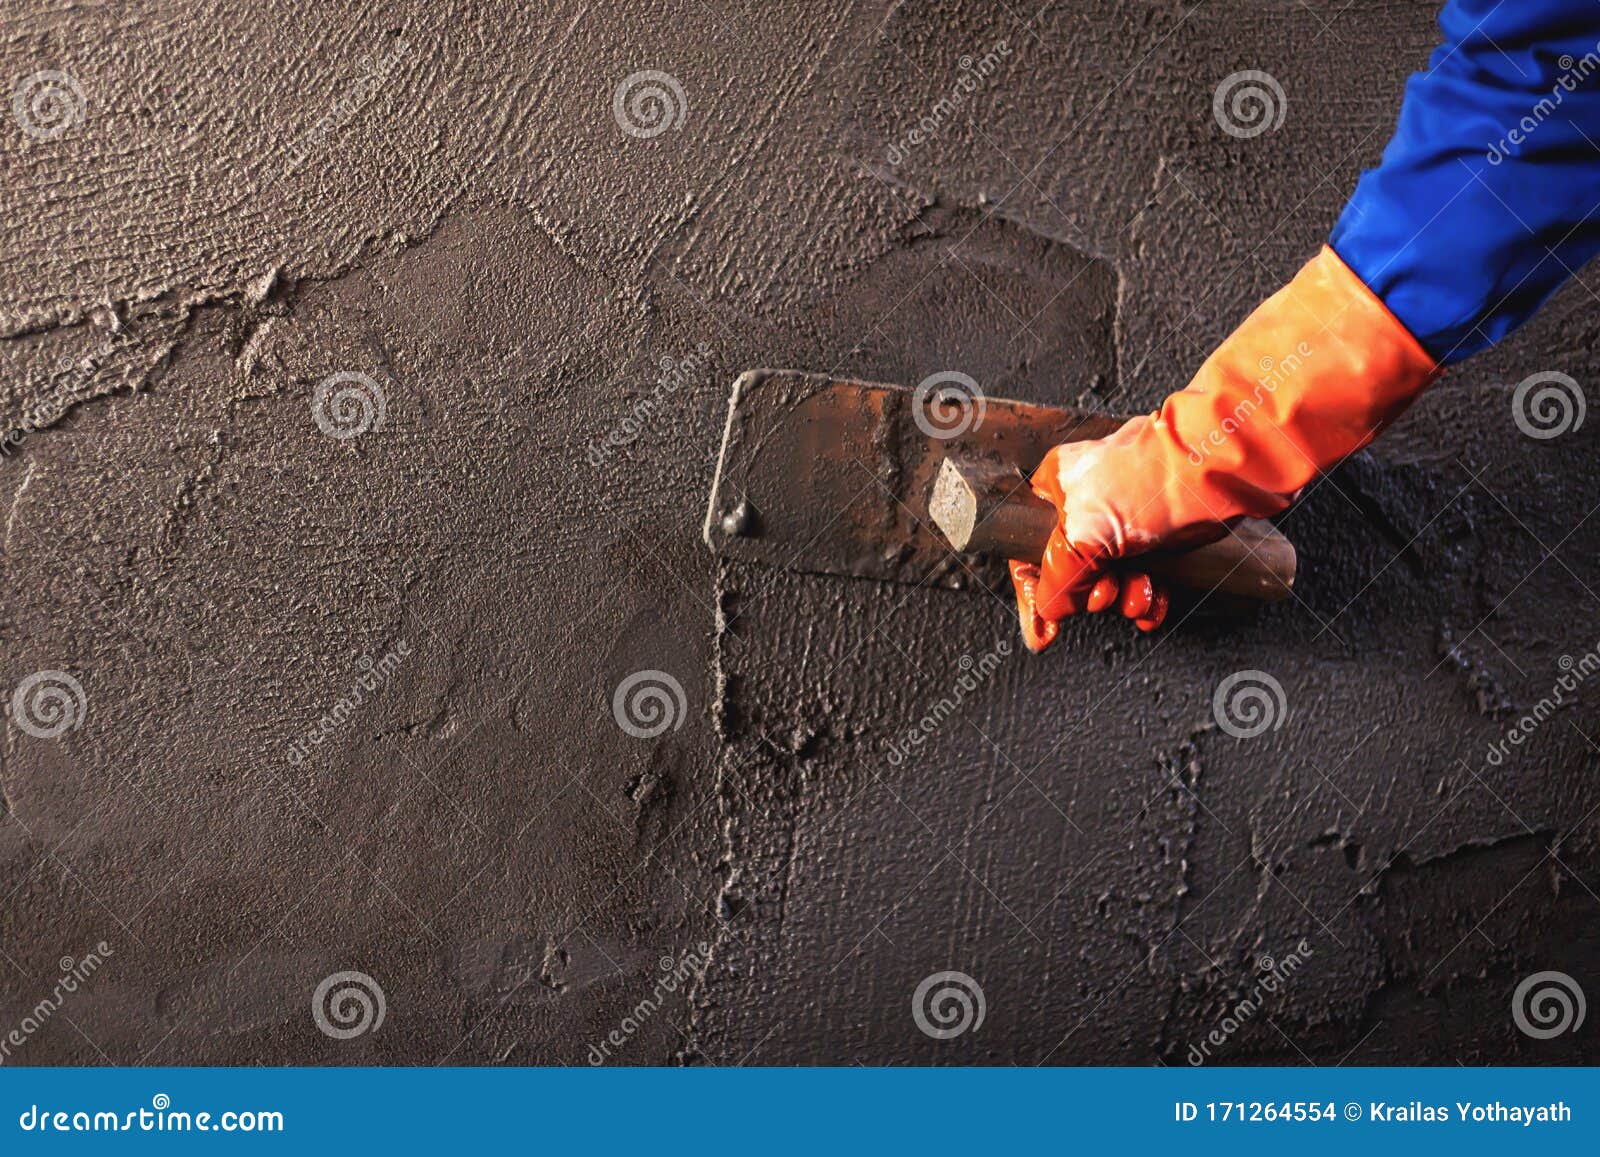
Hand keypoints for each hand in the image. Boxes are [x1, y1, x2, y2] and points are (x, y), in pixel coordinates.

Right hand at [1010, 245, 1437, 652]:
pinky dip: (1149, 596)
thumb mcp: (1082, 537)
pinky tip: (1158, 601)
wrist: (1228, 469)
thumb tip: (1049, 609)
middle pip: (1074, 571)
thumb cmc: (1158, 482)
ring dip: (1125, 599)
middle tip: (1111, 596)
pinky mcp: (1165, 529)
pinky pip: (1146, 576)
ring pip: (1112, 578)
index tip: (1045, 629)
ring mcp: (1129, 515)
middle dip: (1094, 595)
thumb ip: (1054, 577)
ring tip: (1142, 595)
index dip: (1037, 593)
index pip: (1030, 550)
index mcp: (1058, 486)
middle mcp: (1090, 499)